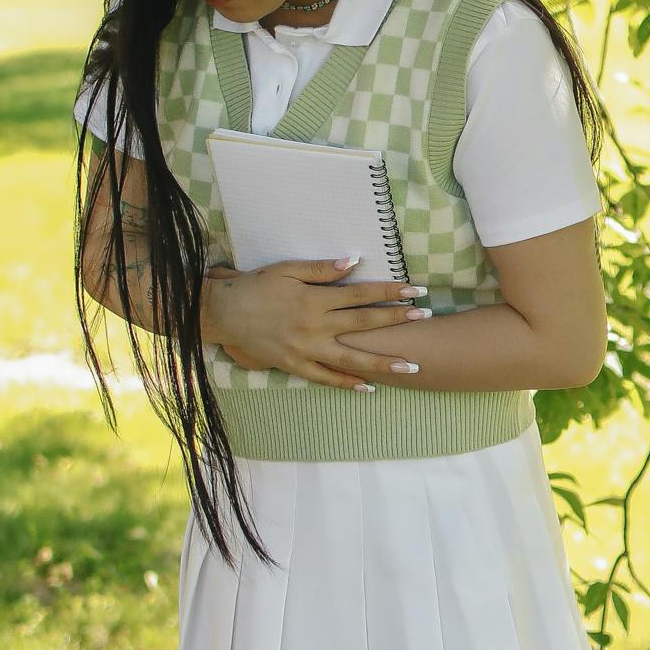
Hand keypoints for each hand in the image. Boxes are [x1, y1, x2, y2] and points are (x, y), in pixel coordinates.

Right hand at [204, 257, 426, 389]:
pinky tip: (369, 387)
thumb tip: (354, 262)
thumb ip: (322, 269)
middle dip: (397, 321)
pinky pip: (325, 378)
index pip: (361, 294)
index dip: (389, 292)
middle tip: (425, 320)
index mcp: (314, 299)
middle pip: (363, 324)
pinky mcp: (295, 366)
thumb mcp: (287, 270)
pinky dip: (347, 383)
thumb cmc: (256, 287)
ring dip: (383, 362)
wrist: (224, 314)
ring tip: (411, 367)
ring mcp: (306, 349)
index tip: (415, 292)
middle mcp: (314, 326)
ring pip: (351, 358)